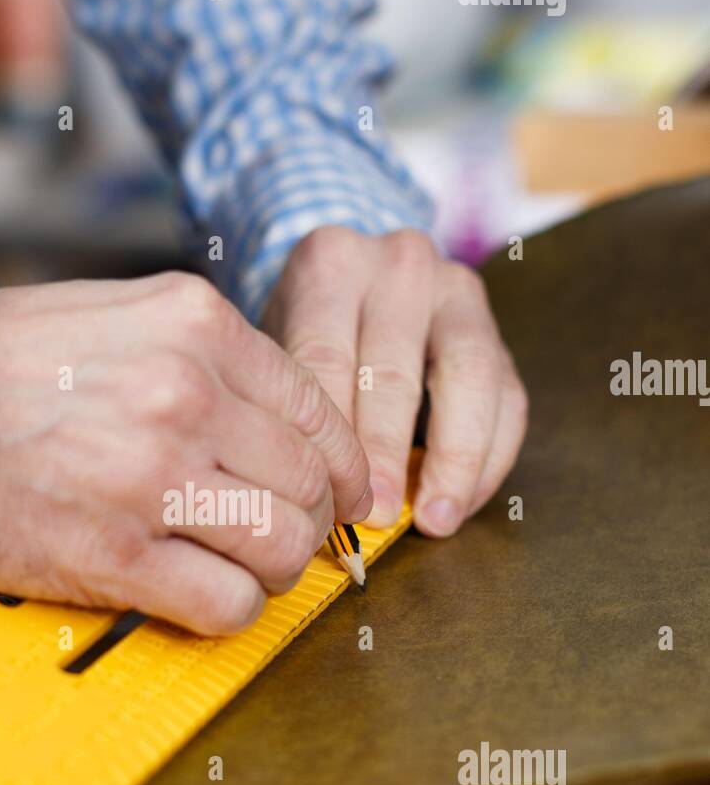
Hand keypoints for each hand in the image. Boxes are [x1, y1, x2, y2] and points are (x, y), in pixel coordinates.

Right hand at [0, 273, 370, 633]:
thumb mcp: (117, 315)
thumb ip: (204, 356)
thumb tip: (278, 421)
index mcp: (197, 330)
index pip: (319, 411)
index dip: (342, 466)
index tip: (341, 495)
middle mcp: (188, 397)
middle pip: (311, 484)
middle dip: (311, 522)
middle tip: (282, 536)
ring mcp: (154, 477)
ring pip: (283, 547)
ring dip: (274, 569)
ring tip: (239, 566)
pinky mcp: (116, 553)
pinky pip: (227, 604)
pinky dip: (230, 610)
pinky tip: (200, 594)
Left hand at [262, 227, 527, 535]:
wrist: (354, 282)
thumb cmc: (305, 331)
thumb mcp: (278, 347)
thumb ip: (293, 405)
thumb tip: (307, 500)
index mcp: (332, 265)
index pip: (325, 356)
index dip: (332, 436)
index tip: (332, 496)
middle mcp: (400, 266)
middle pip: (394, 370)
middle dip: (386, 454)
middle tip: (377, 516)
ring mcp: (457, 290)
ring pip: (468, 378)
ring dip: (454, 460)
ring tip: (435, 520)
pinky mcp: (496, 330)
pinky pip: (507, 400)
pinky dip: (487, 460)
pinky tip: (460, 504)